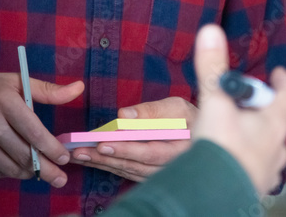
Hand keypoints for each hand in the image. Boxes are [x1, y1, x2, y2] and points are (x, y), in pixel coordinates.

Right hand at [0, 72, 83, 187]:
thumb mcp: (18, 81)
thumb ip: (49, 90)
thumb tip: (79, 88)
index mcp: (5, 101)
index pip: (34, 132)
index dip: (51, 148)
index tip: (65, 157)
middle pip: (24, 154)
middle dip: (45, 169)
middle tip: (60, 178)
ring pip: (10, 166)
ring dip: (29, 173)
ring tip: (44, 174)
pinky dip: (11, 172)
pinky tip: (20, 169)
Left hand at [68, 97, 196, 182]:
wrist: (206, 136)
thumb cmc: (189, 118)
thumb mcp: (177, 107)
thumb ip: (152, 111)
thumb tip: (124, 116)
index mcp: (181, 150)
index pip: (150, 153)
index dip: (126, 149)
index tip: (103, 144)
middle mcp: (171, 169)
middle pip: (134, 166)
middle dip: (105, 158)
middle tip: (80, 152)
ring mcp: (161, 177)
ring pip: (128, 172)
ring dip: (102, 164)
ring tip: (79, 155)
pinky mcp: (151, 177)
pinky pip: (129, 174)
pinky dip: (110, 167)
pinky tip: (93, 160)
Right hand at [192, 25, 285, 194]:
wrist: (213, 195)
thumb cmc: (221, 149)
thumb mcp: (214, 102)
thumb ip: (212, 67)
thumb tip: (211, 30)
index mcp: (272, 124)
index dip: (283, 82)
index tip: (277, 72)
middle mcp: (275, 149)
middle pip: (277, 124)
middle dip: (265, 113)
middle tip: (249, 105)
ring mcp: (266, 171)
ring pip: (270, 151)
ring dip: (259, 141)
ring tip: (241, 136)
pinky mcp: (253, 189)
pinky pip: (257, 171)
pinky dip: (248, 163)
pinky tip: (234, 162)